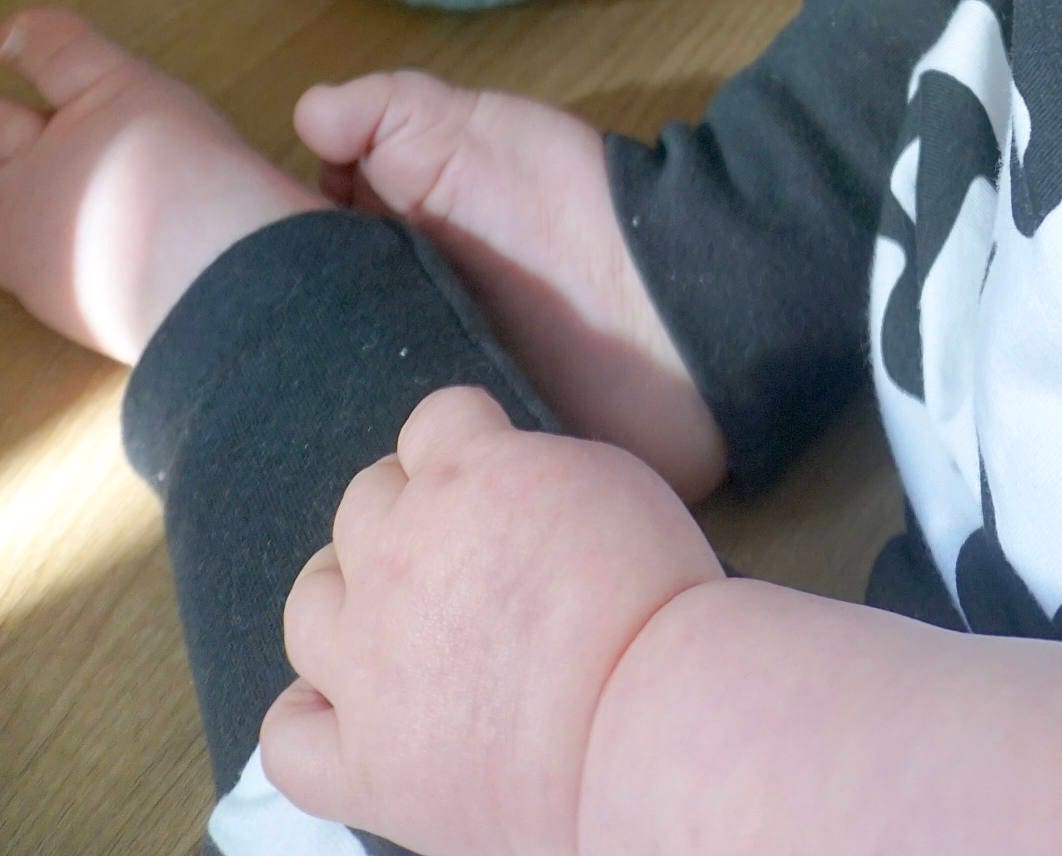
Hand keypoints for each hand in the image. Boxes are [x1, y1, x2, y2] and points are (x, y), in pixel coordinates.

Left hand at [263, 388, 719, 855]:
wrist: (646, 728)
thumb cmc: (654, 603)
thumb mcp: (607, 482)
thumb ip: (530, 475)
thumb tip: (504, 487)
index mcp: (462, 474)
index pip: (434, 420)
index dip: (469, 442)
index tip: (500, 474)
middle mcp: (396, 555)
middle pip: (366, 500)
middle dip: (410, 512)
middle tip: (464, 554)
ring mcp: (366, 663)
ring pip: (311, 601)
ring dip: (346, 595)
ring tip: (393, 618)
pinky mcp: (361, 761)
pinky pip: (288, 734)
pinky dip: (309, 717)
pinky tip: (349, 711)